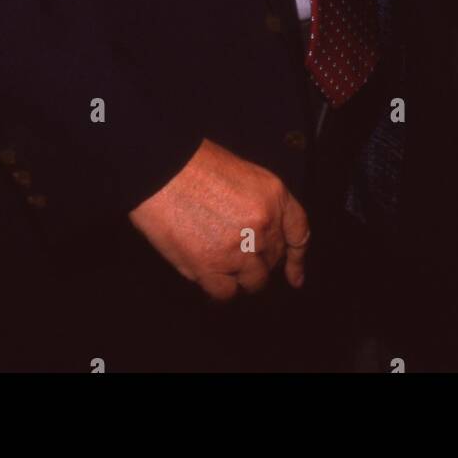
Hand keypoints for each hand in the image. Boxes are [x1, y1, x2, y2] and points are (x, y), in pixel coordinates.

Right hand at [127, 138, 310, 300]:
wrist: (159, 167)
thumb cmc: (193, 164)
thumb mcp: (240, 173)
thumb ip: (255, 204)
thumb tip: (257, 233)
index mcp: (273, 195)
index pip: (299, 232)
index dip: (297, 258)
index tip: (294, 276)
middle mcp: (262, 224)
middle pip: (273, 259)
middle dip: (259, 260)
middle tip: (238, 254)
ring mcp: (238, 249)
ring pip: (254, 281)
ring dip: (241, 277)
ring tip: (221, 263)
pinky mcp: (210, 267)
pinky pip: (226, 293)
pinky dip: (220, 289)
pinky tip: (210, 277)